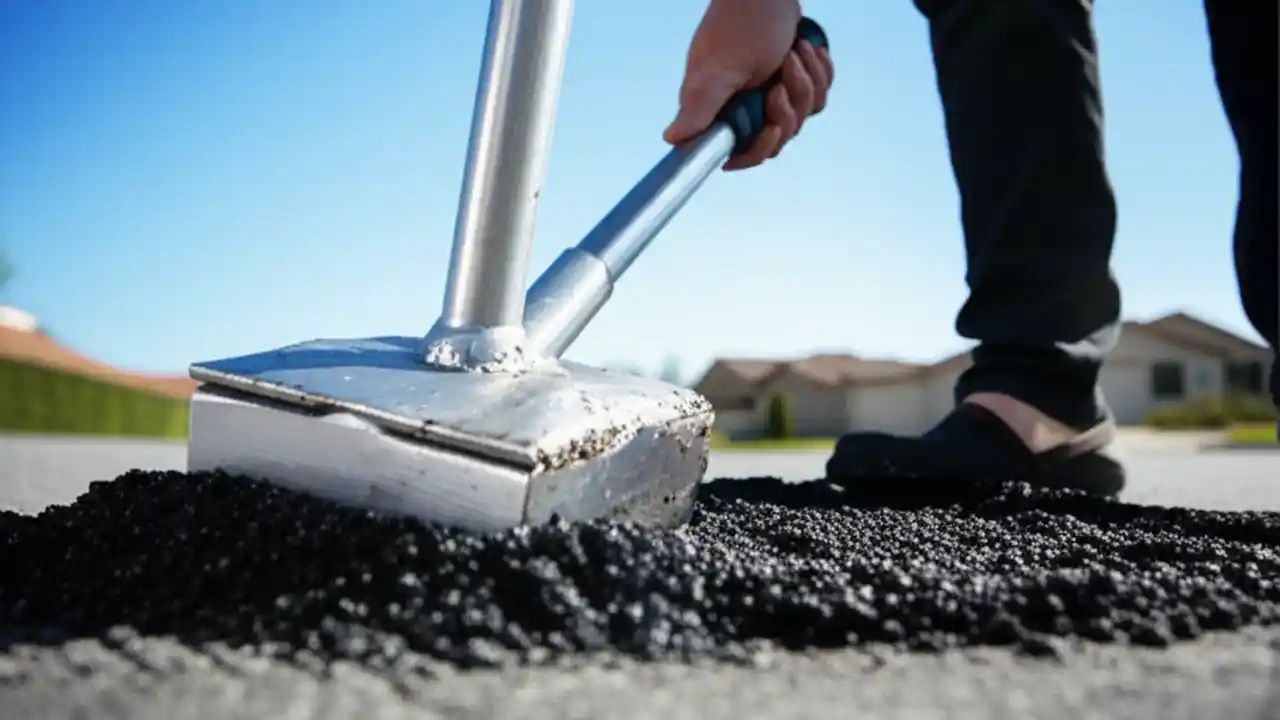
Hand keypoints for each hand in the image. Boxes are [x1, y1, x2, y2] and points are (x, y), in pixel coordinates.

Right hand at [663, 0, 833, 169]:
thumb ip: (699, 108)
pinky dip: (819, 71)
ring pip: (806, 114)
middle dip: (791, 100)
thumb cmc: (737, 26)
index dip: (762, 147)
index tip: (772, 126)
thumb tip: (673, 138)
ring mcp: (774, 96)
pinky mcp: (796, 83)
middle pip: (783, 134)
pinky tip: (806, 48)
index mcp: (725, 112)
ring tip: (794, 50)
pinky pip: (819, 96)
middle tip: (783, 65)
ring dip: (806, 79)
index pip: (746, 154)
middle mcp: (749, 109)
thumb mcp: (716, 71)